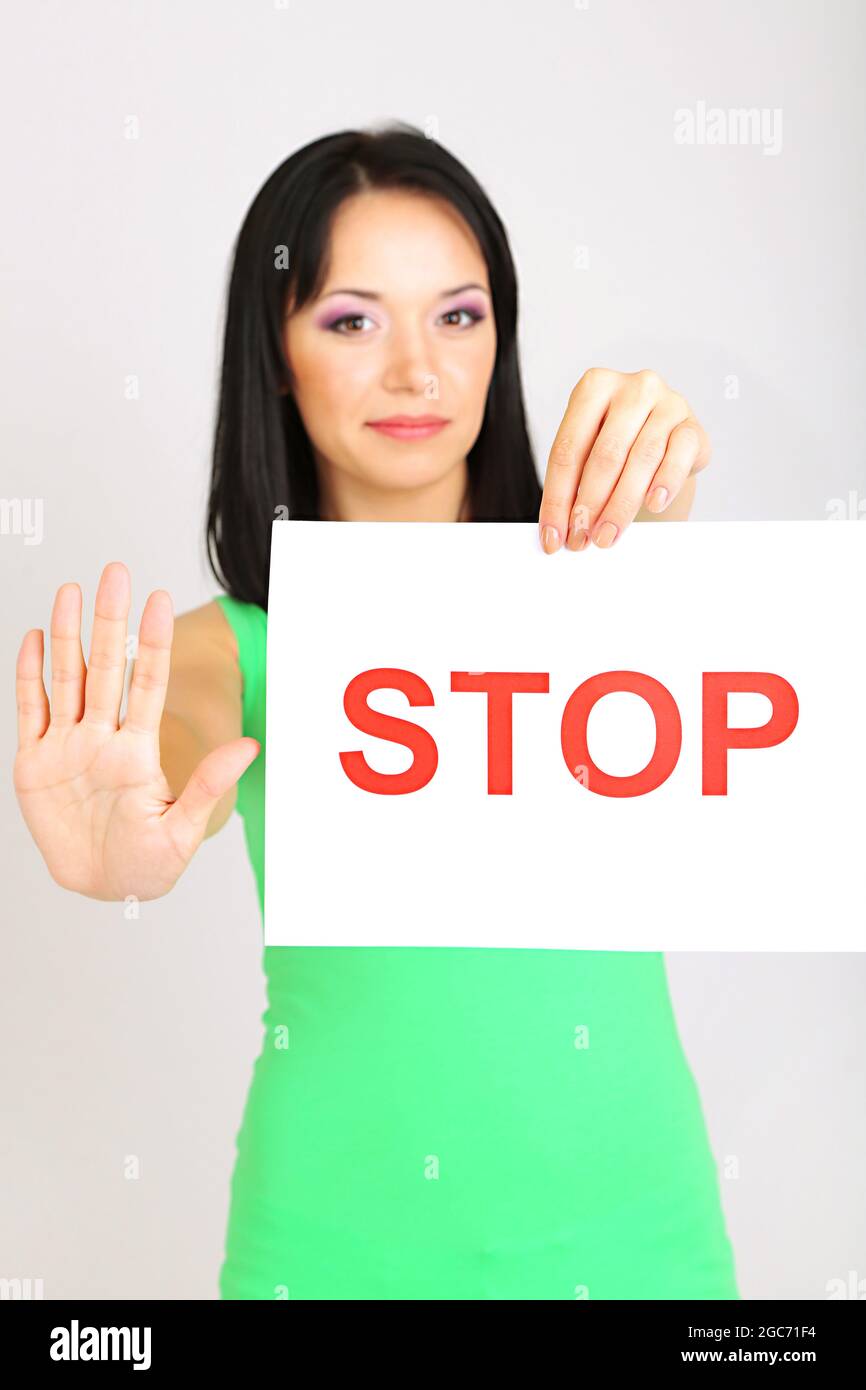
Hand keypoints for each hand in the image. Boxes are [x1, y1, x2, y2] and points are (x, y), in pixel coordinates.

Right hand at [13, 562, 258, 901]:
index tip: (160, 601)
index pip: (147, 685)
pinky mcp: (35, 762)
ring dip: (68, 636)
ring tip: (72, 591)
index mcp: (139, 752)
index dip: (152, 644)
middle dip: (108, 622)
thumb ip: (208, 786)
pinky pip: (31, 710)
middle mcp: (104, 738)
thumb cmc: (148, 865)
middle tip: (115, 573)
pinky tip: (35, 637)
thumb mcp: (182, 831)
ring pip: (67, 679)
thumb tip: (250, 746)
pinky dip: (30, 675)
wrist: (103, 887)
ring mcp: (68, 746)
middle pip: (105, 669)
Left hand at [538, 367, 710, 551]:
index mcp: (594, 387)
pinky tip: (653, 504)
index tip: (551, 536)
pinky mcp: (693, 427)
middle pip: (605, 454)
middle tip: (581, 540)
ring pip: (642, 459)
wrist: (663, 441)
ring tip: (607, 536)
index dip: (556, 498)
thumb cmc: (618, 446)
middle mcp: (633, 388)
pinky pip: (679, 456)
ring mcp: (668, 403)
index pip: (567, 450)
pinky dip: (665, 483)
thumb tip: (555, 532)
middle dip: (590, 505)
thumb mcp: (588, 453)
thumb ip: (572, 484)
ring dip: (622, 504)